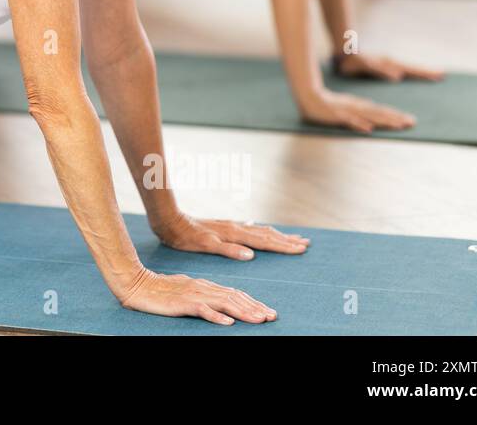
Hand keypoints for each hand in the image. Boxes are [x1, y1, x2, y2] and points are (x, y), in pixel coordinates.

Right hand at [115, 265, 276, 325]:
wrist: (136, 283)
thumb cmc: (159, 290)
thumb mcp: (186, 291)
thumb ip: (204, 296)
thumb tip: (222, 308)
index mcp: (204, 285)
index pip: (234, 293)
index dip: (252, 302)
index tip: (267, 312)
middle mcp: (202, 287)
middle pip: (234, 297)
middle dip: (254, 307)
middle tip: (271, 317)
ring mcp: (192, 294)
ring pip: (223, 303)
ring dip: (243, 312)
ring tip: (258, 320)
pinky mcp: (181, 302)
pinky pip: (201, 310)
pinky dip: (216, 316)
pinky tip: (228, 324)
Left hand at [152, 211, 308, 259]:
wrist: (170, 221)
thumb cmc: (186, 237)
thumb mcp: (205, 245)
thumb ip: (228, 250)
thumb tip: (250, 255)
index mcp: (234, 234)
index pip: (264, 242)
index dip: (283, 246)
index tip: (301, 249)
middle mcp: (235, 228)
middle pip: (267, 234)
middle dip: (286, 240)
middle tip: (306, 243)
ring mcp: (230, 226)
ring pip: (259, 230)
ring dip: (277, 234)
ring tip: (292, 237)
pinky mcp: (224, 226)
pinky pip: (249, 229)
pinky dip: (260, 230)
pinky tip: (260, 228)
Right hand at [300, 88, 416, 132]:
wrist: (308, 96)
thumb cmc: (327, 103)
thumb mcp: (346, 105)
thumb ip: (359, 109)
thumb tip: (372, 113)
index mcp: (360, 105)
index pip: (381, 111)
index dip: (396, 116)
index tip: (410, 121)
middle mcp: (356, 107)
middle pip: (379, 113)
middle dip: (396, 119)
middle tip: (412, 123)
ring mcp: (347, 111)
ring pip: (368, 117)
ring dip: (384, 121)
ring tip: (398, 126)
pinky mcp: (336, 116)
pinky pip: (349, 121)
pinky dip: (359, 124)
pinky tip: (369, 129)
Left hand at [336, 53, 443, 82]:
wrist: (344, 53)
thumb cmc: (352, 62)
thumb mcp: (365, 66)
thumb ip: (381, 71)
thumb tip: (398, 76)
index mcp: (390, 65)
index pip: (412, 70)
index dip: (425, 74)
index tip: (440, 75)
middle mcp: (392, 63)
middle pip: (413, 68)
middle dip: (428, 72)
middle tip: (443, 75)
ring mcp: (389, 64)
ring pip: (409, 68)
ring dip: (422, 72)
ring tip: (436, 75)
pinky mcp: (385, 66)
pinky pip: (403, 69)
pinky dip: (412, 72)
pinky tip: (415, 77)